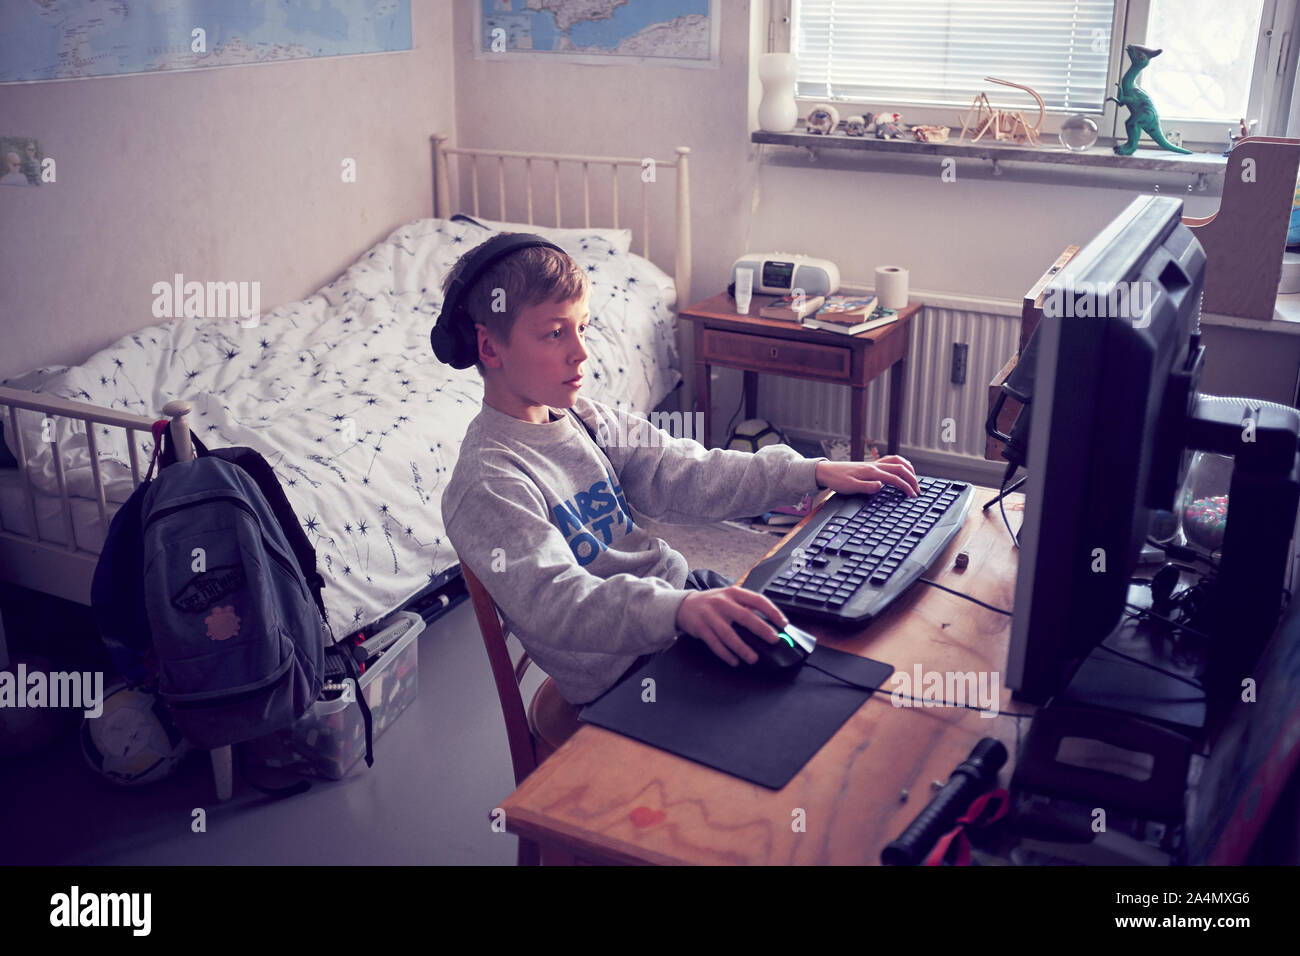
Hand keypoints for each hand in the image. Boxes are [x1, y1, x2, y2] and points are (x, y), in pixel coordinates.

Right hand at [674, 586, 788, 665]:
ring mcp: (710, 615)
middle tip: (773, 640)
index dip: (772, 611)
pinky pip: (714, 644)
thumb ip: (746, 607)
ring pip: (728, 634)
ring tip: (753, 658)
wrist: (684, 605)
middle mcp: (722, 602)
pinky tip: (734, 661)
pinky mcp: (700, 628)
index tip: (783, 623)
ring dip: (742, 648)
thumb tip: (769, 623)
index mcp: (733, 593)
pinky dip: (725, 654)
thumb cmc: (712, 603)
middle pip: (744, 616)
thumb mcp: (729, 597)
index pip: (757, 600)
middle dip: (761, 629)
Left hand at [815, 456, 919, 496]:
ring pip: (897, 461)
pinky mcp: (871, 464)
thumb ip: (866, 487)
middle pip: (900, 468)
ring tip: (914, 479)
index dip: (906, 487)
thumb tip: (881, 486)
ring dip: (908, 469)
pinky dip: (900, 463)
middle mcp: (875, 465)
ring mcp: (873, 463)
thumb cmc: (837, 480)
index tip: (913, 495)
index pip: (895, 478)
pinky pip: (890, 460)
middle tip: (918, 490)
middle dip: (912, 479)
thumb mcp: (850, 487)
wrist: (826, 471)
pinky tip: (901, 469)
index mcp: (872, 472)